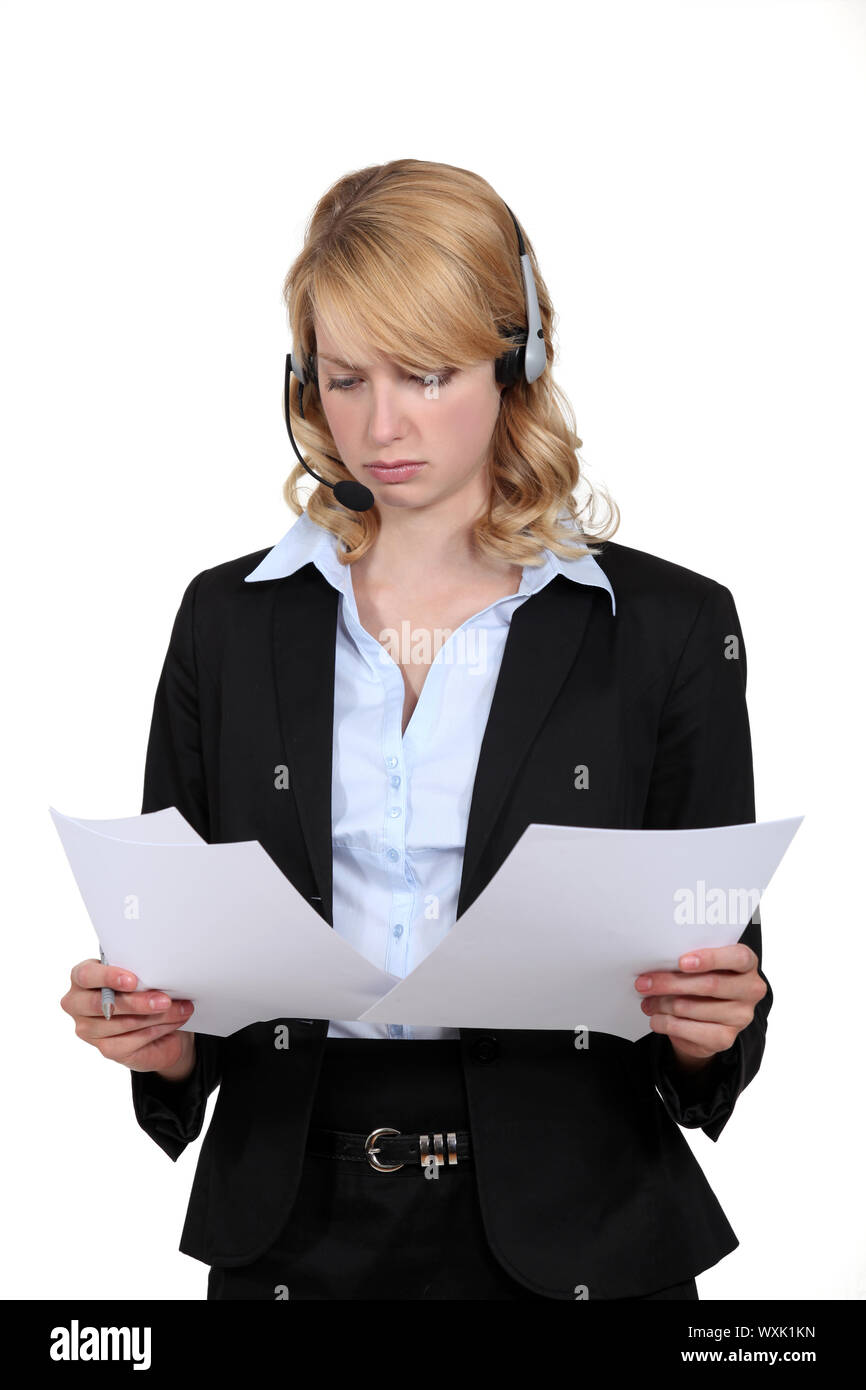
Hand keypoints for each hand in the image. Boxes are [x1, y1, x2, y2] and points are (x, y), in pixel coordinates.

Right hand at [61, 957, 195, 1077]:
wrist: (155, 1023)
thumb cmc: (142, 990)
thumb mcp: (140, 976)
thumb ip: (139, 974)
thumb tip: (160, 976)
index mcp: (82, 977)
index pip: (86, 975)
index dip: (108, 977)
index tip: (133, 980)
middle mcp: (78, 1004)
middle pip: (102, 1004)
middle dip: (137, 1002)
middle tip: (164, 1000)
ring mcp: (89, 1029)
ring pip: (124, 1023)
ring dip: (157, 1016)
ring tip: (181, 1009)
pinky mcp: (106, 1049)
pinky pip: (134, 1039)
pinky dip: (158, 1029)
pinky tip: (174, 1022)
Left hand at [634, 945, 766, 1071]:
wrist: (707, 1019)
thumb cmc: (700, 981)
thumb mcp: (698, 966)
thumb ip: (687, 962)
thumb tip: (655, 966)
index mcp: (747, 964)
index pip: (738, 957)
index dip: (710, 958)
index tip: (682, 962)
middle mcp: (750, 990)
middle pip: (710, 984)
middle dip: (671, 983)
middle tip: (644, 983)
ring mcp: (741, 1016)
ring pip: (694, 1007)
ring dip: (663, 1004)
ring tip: (647, 1001)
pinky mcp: (726, 1038)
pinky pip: (690, 1030)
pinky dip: (667, 1024)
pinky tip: (656, 1019)